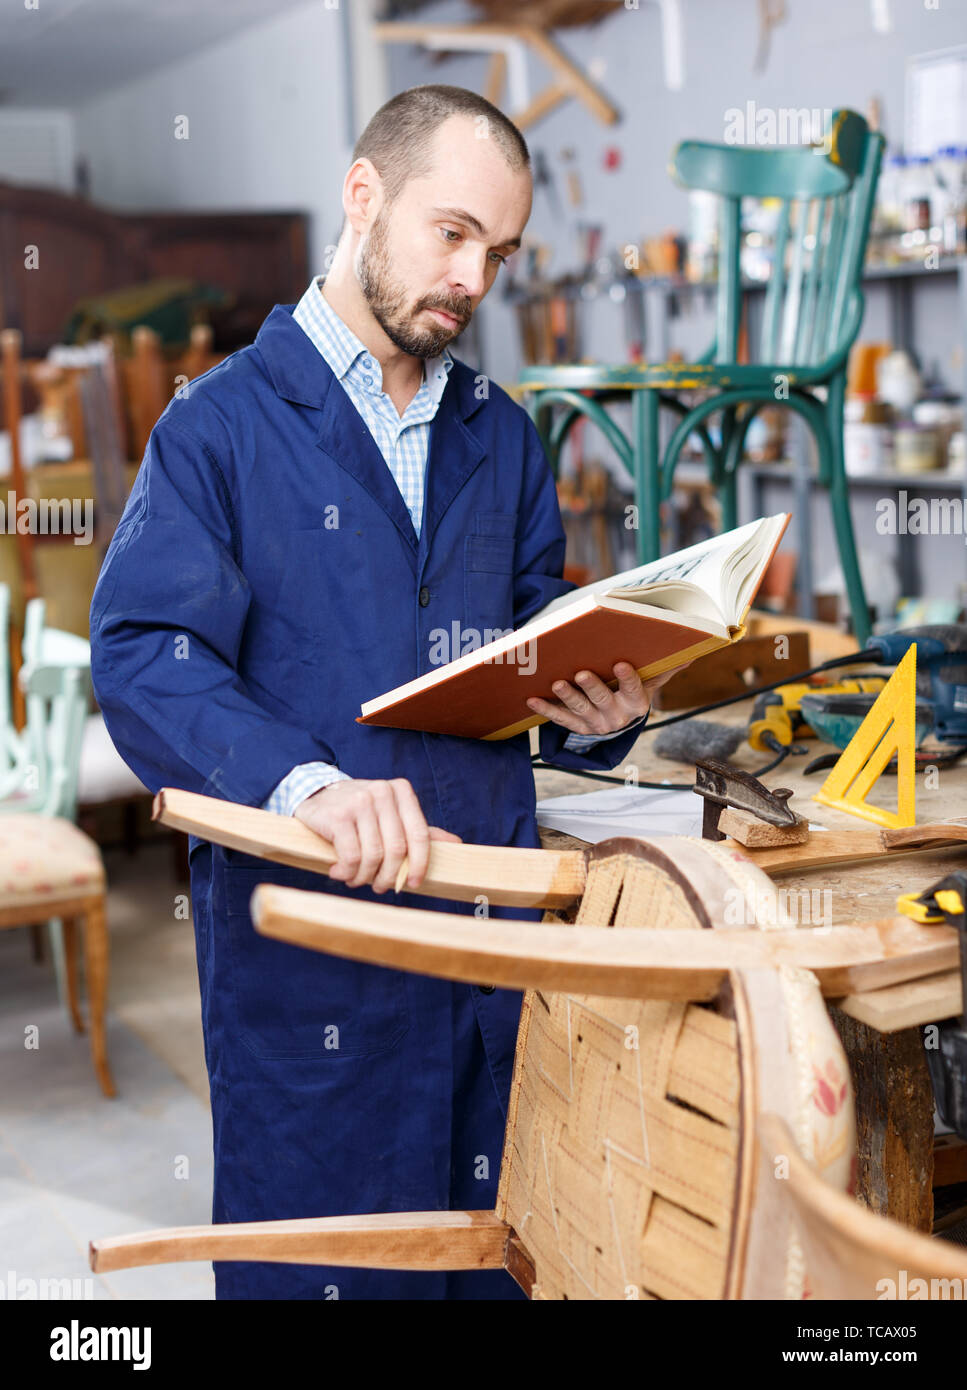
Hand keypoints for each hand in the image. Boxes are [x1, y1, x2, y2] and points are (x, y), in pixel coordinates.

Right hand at [294, 778, 461, 893]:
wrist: (316, 796)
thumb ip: (419, 829)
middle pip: (397, 849)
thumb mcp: (390, 815)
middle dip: (388, 876)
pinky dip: (347, 872)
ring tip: (356, 880)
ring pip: (373, 856)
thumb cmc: (359, 812)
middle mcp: (382, 792)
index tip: (413, 884)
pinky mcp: (338, 816)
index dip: (419, 864)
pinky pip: (351, 856)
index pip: (419, 834)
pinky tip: (339, 872)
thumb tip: (455, 844)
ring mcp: (360, 802)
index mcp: (401, 792)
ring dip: (364, 877)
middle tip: (379, 887)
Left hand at [525, 660, 691, 737]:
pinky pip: (560, 719)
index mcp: (637, 704)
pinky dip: (545, 710)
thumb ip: (668, 666)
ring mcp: (595, 724)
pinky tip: (531, 700)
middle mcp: (616, 717)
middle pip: (602, 701)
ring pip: (580, 710)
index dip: (627, 679)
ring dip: (567, 697)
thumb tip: (694, 650)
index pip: (634, 690)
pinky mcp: (577, 727)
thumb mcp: (652, 679)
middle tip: (581, 674)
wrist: (621, 718)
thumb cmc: (634, 690)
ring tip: (558, 683)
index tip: (620, 664)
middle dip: (592, 688)